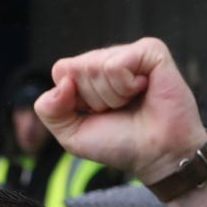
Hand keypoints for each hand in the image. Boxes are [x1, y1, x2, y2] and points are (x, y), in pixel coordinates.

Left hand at [35, 38, 206, 206]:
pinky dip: (126, 86)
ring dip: (112, 96)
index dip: (72, 99)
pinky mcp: (151, 51)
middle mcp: (109, 60)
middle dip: (94, 99)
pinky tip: (143, 91)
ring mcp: (130, 53)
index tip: (97, 114)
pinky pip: (118, 64)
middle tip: (119, 110)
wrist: (156, 155)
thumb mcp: (73, 136)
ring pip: (96, 65)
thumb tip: (61, 82)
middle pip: (77, 68)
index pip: (61, 70)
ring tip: (132, 103)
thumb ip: (50, 111)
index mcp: (90, 75)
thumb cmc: (120, 145)